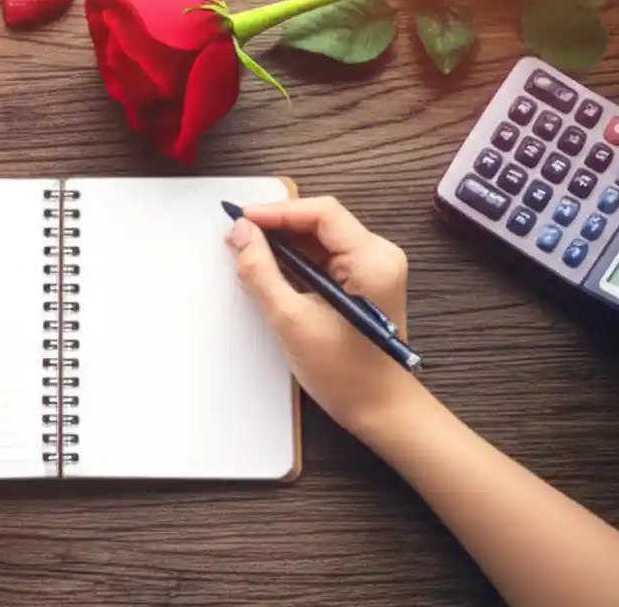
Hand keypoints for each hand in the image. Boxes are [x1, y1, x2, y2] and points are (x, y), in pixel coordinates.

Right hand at [226, 196, 422, 435]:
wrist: (379, 408)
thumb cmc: (346, 374)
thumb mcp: (292, 321)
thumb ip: (262, 272)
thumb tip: (242, 234)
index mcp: (372, 261)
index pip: (322, 213)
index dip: (278, 211)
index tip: (242, 218)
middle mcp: (379, 256)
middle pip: (321, 221)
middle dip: (278, 225)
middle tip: (240, 235)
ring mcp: (374, 268)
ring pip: (321, 237)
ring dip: (285, 242)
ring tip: (249, 251)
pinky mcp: (364, 281)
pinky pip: (326, 256)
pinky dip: (297, 258)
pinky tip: (272, 268)